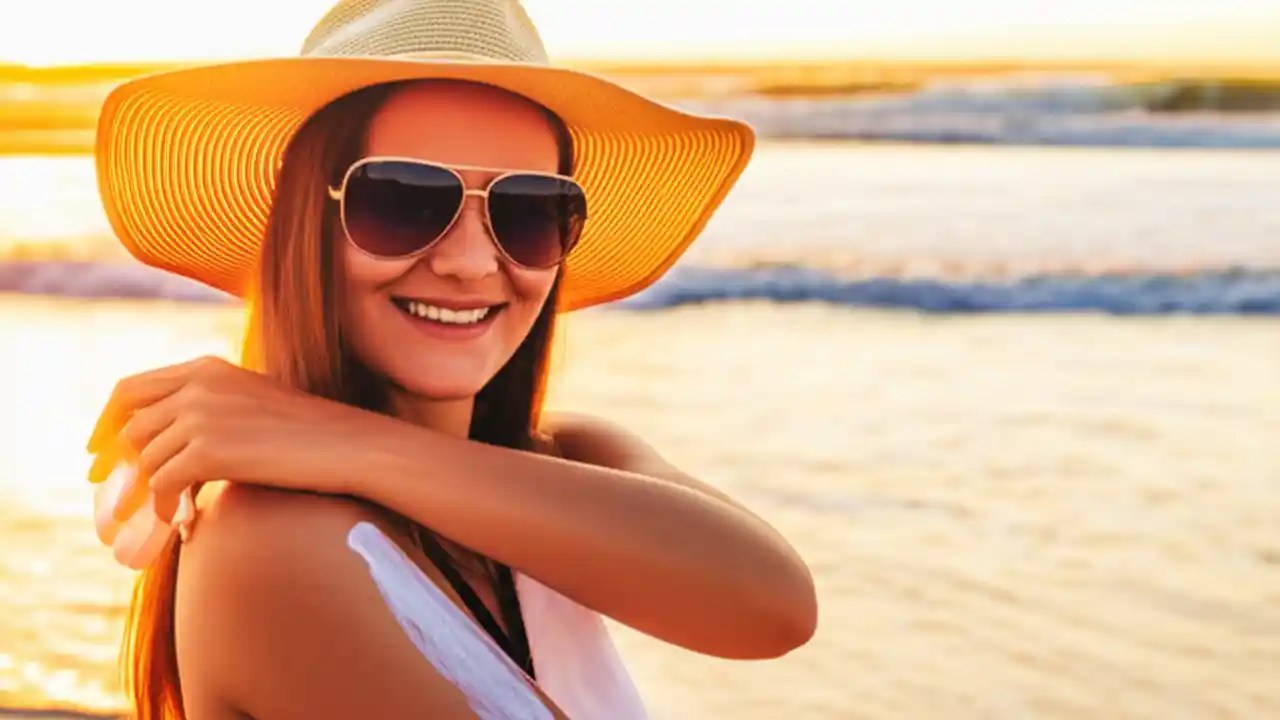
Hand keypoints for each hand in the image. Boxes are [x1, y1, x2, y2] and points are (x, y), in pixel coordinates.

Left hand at [87, 356, 387, 523]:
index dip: (105, 423)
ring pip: (145, 460)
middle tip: (107, 497)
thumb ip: (210, 412)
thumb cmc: (309, 435)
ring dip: (144, 495)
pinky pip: (164, 484)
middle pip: (130, 427)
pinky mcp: (209, 449)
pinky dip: (165, 509)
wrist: (348, 446)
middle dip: (113, 466)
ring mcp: (202, 414)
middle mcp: (198, 384)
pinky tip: (181, 525)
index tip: (96, 453)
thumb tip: (167, 447)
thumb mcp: (252, 406)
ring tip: (155, 520)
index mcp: (206, 368)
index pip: (130, 389)